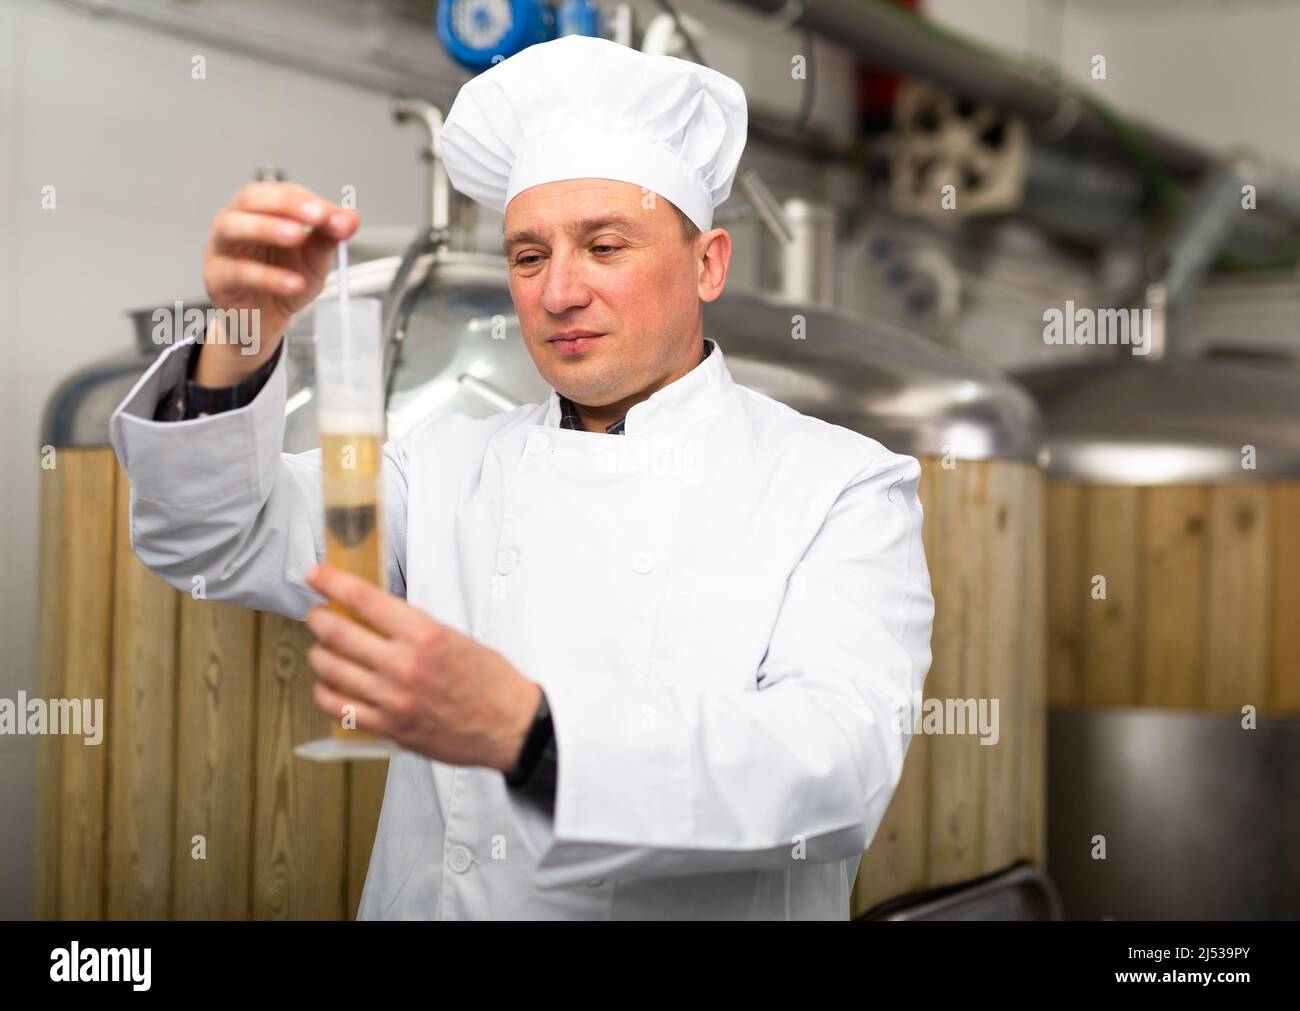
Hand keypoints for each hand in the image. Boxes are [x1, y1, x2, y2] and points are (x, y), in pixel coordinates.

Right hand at [198, 182, 359, 384]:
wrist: (265, 320)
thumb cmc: (284, 279)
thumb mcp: (314, 258)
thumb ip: (330, 238)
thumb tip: (350, 219)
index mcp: (260, 210)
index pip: (280, 192)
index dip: (306, 200)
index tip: (332, 214)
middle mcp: (235, 221)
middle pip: (250, 199)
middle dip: (285, 203)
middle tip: (315, 216)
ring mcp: (220, 248)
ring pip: (232, 227)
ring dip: (266, 227)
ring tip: (296, 236)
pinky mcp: (217, 278)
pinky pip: (238, 272)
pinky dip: (267, 276)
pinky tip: (292, 283)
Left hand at [303, 564, 542, 770]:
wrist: (508, 724)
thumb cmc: (489, 681)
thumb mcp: (454, 636)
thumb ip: (412, 626)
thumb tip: (374, 614)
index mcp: (424, 635)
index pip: (363, 599)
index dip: (331, 581)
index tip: (317, 575)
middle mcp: (403, 665)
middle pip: (337, 633)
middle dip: (318, 618)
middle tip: (317, 614)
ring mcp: (392, 698)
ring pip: (330, 669)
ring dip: (319, 653)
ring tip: (322, 649)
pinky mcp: (388, 726)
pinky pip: (337, 708)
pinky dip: (324, 692)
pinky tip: (329, 685)